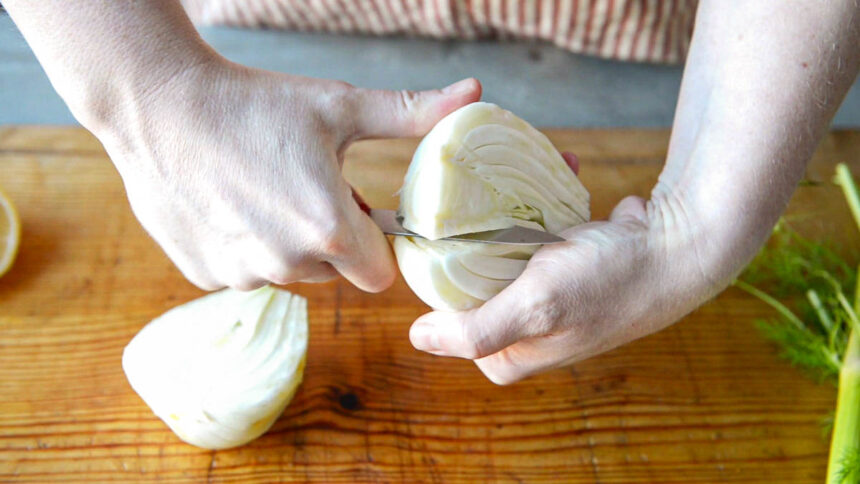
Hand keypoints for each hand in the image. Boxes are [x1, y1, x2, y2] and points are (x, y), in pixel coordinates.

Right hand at [95, 58, 480, 290]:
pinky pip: (245, 271)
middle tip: (306, 186)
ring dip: (288, 243)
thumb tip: (473, 95)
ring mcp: (241, 274)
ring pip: (289, 273)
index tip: (357, 208)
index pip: (379, 274)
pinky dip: (246, 247)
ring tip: (266, 189)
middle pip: (335, 271)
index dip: (375, 244)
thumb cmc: (254, 103)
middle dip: (332, 239)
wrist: (158, 105)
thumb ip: (411, 113)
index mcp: (328, 228)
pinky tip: (230, 203)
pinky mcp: (204, 276)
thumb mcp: (339, 107)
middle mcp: (287, 263)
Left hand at [408, 162, 725, 383]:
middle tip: (476, 192)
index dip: (441, 269)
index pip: (449, 314)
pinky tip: (564, 169)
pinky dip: (549, 202)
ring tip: (523, 175)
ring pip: (506, 249)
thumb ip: (475, 331)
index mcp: (510, 353)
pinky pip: (542, 231)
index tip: (442, 227)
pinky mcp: (571, 268)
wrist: (681, 247)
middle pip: (474, 279)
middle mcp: (527, 332)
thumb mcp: (536, 307)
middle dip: (477, 233)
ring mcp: (549, 299)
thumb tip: (418, 338)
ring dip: (514, 210)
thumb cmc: (610, 282)